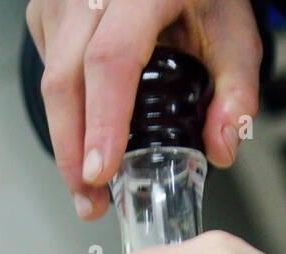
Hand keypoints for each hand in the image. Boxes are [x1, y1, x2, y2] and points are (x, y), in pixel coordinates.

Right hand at [25, 0, 261, 218]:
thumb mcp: (235, 39)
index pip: (111, 60)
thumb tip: (221, 148)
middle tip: (91, 201)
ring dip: (65, 142)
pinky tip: (86, 140)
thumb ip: (237, 95)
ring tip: (88, 188)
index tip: (101, 172)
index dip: (103, 122)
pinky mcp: (48, 14)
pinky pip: (48, 73)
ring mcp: (63, 0)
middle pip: (65, 80)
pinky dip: (65, 116)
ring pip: (50, 81)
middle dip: (72, 151)